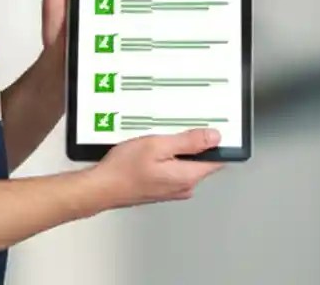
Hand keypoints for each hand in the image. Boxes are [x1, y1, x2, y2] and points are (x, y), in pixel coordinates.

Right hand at [87, 128, 225, 209]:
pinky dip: (166, 159)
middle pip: (202, 160)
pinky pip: (173, 170)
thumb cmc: (124, 169)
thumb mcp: (158, 145)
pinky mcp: (162, 189)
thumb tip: (214, 137)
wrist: (101, 188)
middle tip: (172, 132)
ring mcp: (173, 190)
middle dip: (192, 144)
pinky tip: (150, 153)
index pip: (217, 159)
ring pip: (186, 164)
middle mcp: (184, 187)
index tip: (209, 128)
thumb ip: (189, 142)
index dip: (216, 142)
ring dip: (177, 150)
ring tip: (157, 142)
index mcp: (187, 176)